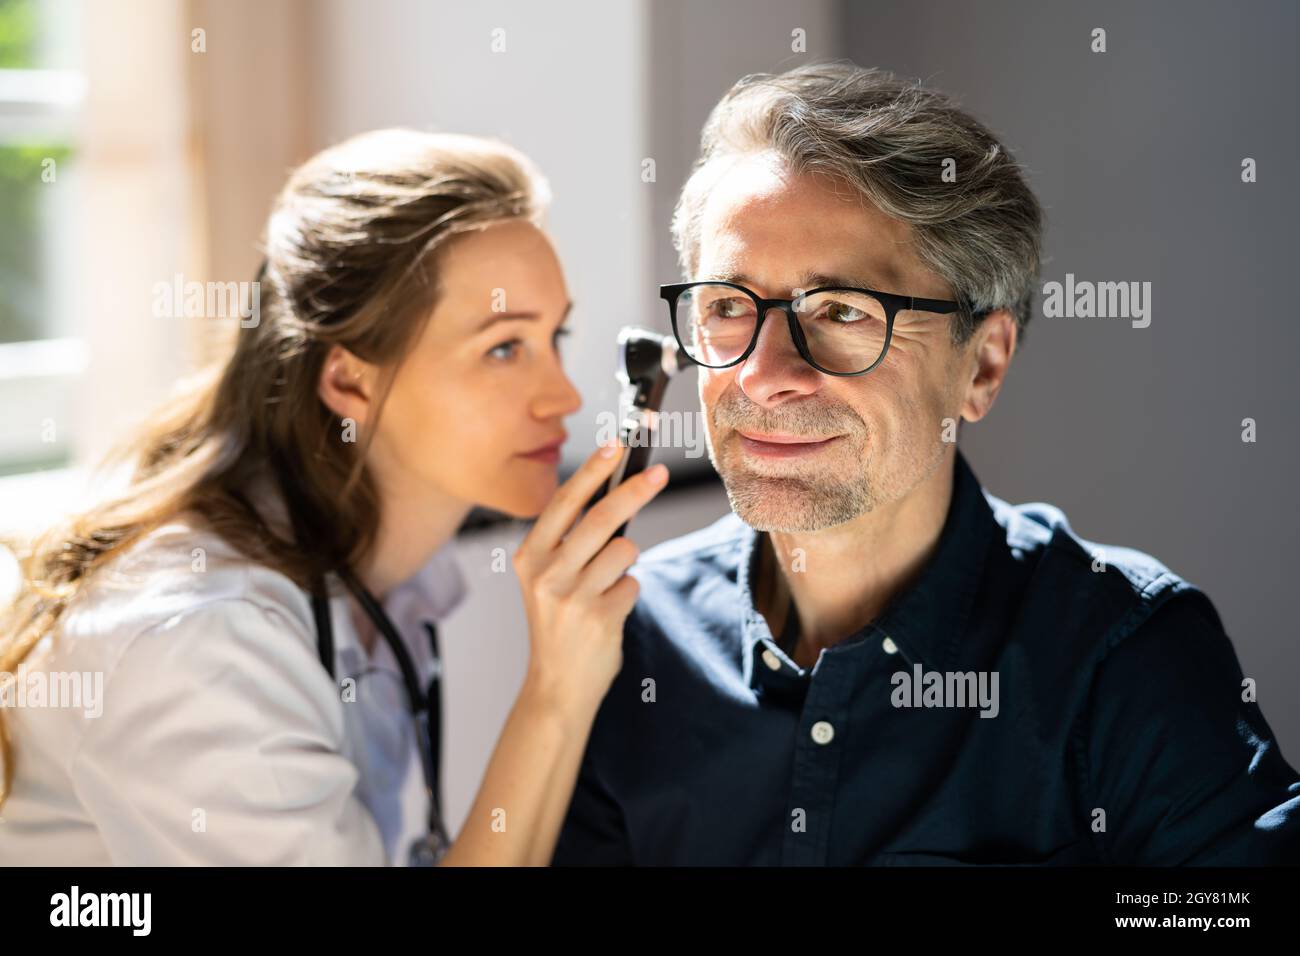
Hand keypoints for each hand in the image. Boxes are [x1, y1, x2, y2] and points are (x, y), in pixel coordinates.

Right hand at [512, 440, 668, 718]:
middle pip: (601, 517)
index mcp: (529, 556)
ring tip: (607, 586)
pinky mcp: (598, 617)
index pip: (564, 501)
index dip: (593, 470)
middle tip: (659, 475)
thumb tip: (615, 492)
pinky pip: (632, 584)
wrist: (555, 685)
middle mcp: (545, 573)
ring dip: (626, 563)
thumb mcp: (547, 578)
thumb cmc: (558, 624)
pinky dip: (628, 593)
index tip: (616, 445)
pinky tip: (609, 612)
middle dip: (636, 490)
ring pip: (624, 551)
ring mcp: (571, 596)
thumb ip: (571, 541)